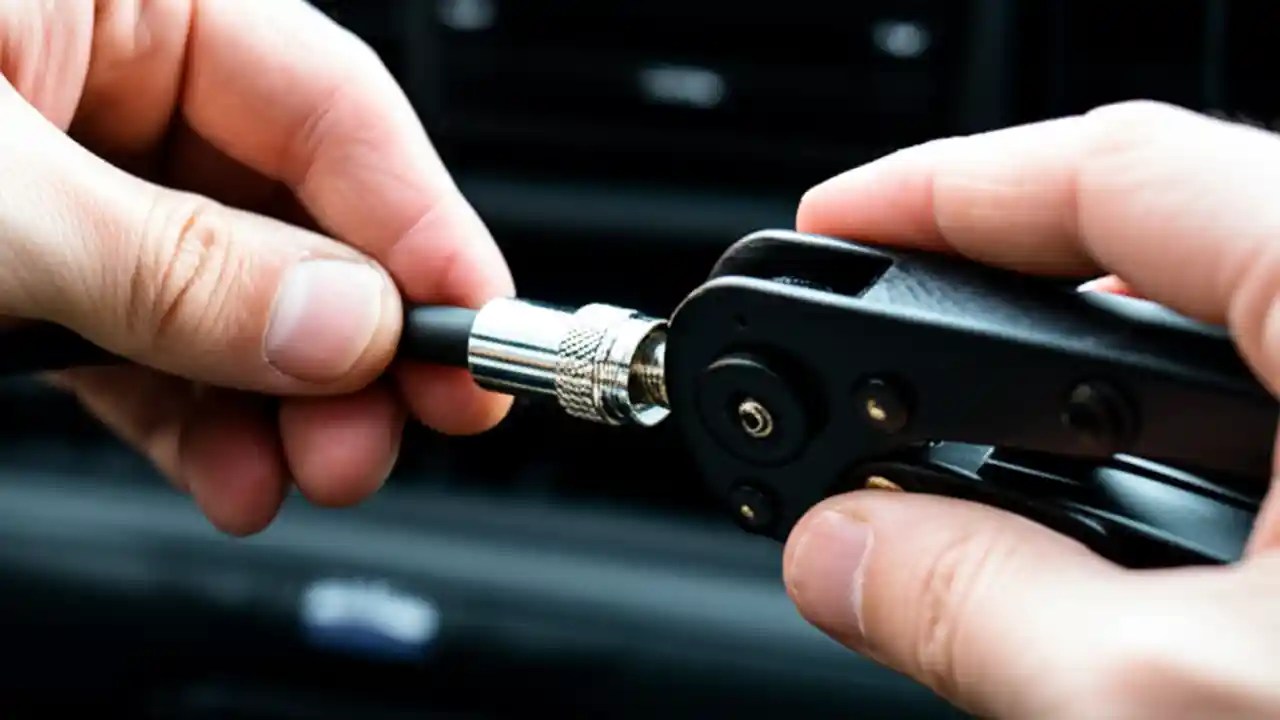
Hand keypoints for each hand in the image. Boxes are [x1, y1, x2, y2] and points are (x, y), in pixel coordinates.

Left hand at [0, 1, 512, 534]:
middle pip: (292, 212)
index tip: (483, 324)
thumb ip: (175, 261)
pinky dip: (189, 416)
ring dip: (281, 403)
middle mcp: (100, 77)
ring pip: (223, 296)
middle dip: (353, 339)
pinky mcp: (24, 265)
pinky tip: (231, 472)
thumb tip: (346, 324)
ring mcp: (62, 176)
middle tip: (406, 422)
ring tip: (316, 470)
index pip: (329, 102)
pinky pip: (136, 342)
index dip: (423, 223)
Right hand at [784, 101, 1279, 718]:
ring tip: (972, 426)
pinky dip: (1170, 426)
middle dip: (996, 288)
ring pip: (1232, 316)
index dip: (943, 189)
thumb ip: (973, 608)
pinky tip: (1112, 492)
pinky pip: (1275, 390)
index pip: (1123, 169)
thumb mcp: (1167, 702)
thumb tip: (842, 554)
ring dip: (1083, 370)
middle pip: (1169, 235)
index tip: (833, 226)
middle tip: (877, 341)